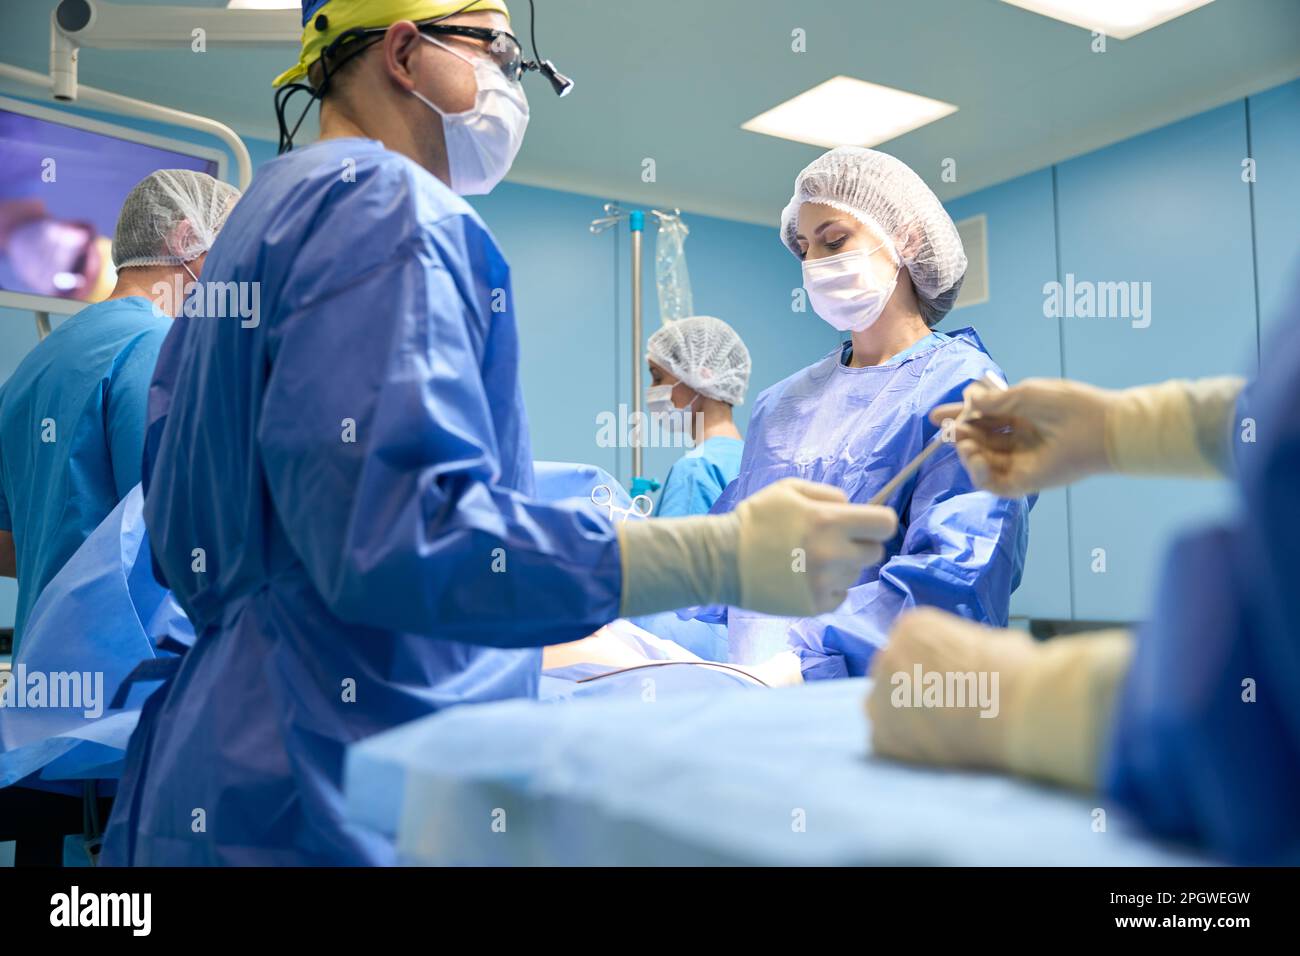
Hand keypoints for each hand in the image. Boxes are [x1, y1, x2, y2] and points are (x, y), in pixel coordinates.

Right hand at [734, 478, 896, 616]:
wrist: (723, 559)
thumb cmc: (756, 519)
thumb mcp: (789, 489)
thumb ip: (828, 494)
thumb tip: (854, 507)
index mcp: (830, 521)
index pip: (884, 524)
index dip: (877, 522)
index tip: (866, 525)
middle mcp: (833, 554)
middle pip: (874, 553)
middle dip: (859, 545)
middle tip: (832, 543)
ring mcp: (825, 583)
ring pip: (855, 575)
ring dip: (841, 567)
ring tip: (809, 561)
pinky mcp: (815, 606)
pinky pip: (840, 596)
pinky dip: (829, 588)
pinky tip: (805, 578)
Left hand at [866, 607, 1040, 769]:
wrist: (1019, 710)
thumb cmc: (1018, 672)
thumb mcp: (990, 640)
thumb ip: (963, 649)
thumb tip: (973, 663)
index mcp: (912, 627)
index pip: (909, 647)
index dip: (931, 668)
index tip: (950, 682)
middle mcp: (887, 656)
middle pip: (892, 675)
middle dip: (914, 689)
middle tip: (944, 707)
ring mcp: (881, 695)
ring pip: (884, 707)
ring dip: (905, 717)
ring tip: (941, 730)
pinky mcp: (884, 735)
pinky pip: (887, 741)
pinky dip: (907, 748)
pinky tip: (935, 749)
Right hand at [929, 378, 1116, 496]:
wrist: (1100, 429)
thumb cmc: (1067, 406)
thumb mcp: (1024, 395)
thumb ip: (994, 401)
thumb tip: (969, 399)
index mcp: (1021, 417)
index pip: (983, 418)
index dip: (959, 416)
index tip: (936, 416)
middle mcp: (1018, 440)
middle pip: (979, 440)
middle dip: (961, 434)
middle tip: (952, 429)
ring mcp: (1020, 463)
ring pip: (982, 462)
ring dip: (968, 453)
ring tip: (966, 444)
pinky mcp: (1024, 483)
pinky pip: (994, 483)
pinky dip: (980, 474)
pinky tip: (977, 459)